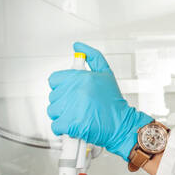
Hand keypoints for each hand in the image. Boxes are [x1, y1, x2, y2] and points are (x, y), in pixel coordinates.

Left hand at [47, 42, 152, 160]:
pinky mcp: (69, 124)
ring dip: (62, 115)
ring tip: (76, 115)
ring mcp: (71, 108)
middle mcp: (75, 91)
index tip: (70, 92)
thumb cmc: (114, 103)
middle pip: (53, 96)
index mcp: (81, 78)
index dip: (62, 86)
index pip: (54, 79)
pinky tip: (72, 125)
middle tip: (77, 105)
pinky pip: (55, 125)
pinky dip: (62, 128)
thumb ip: (92, 57)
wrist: (121, 125)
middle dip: (63, 102)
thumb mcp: (106, 73)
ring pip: (53, 111)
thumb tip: (77, 46)